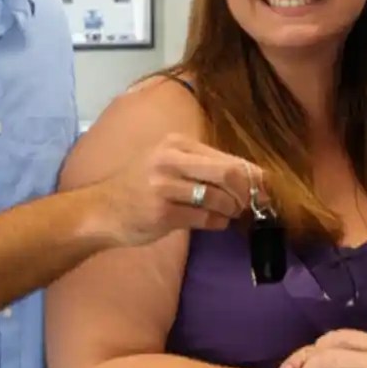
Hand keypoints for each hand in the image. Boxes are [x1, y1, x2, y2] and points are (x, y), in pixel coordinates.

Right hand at [89, 133, 262, 247]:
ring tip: (229, 214)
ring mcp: (165, 187)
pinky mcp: (163, 214)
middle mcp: (171, 161)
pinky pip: (205, 220)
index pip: (227, 157)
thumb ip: (201, 165)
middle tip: (252, 204)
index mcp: (176, 144)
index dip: (252, 174)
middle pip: (228, 174)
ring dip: (232, 210)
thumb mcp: (166, 163)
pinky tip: (214, 223)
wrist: (100, 211)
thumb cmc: (138, 186)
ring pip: (219, 198)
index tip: (266, 188)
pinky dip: (217, 223)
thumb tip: (248, 176)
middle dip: (248, 192)